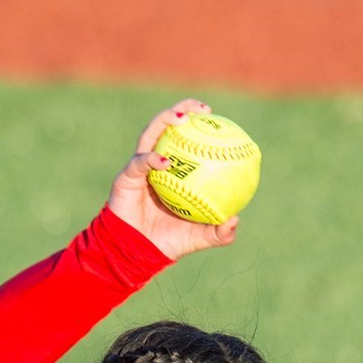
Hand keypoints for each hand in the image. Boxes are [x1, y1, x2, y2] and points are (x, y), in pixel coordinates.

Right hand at [106, 99, 240, 260]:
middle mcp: (156, 163)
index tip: (215, 118)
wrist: (138, 253)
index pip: (187, 141)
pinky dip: (151, 159)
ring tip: (181, 119)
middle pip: (167, 127)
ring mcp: (140, 168)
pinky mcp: (126, 177)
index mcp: (174, 171)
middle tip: (201, 109)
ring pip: (150, 135)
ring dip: (164, 121)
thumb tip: (236, 219)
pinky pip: (139, 163)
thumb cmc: (169, 242)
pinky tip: (164, 160)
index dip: (199, 126)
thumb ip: (219, 232)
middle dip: (182, 110)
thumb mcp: (200, 238)